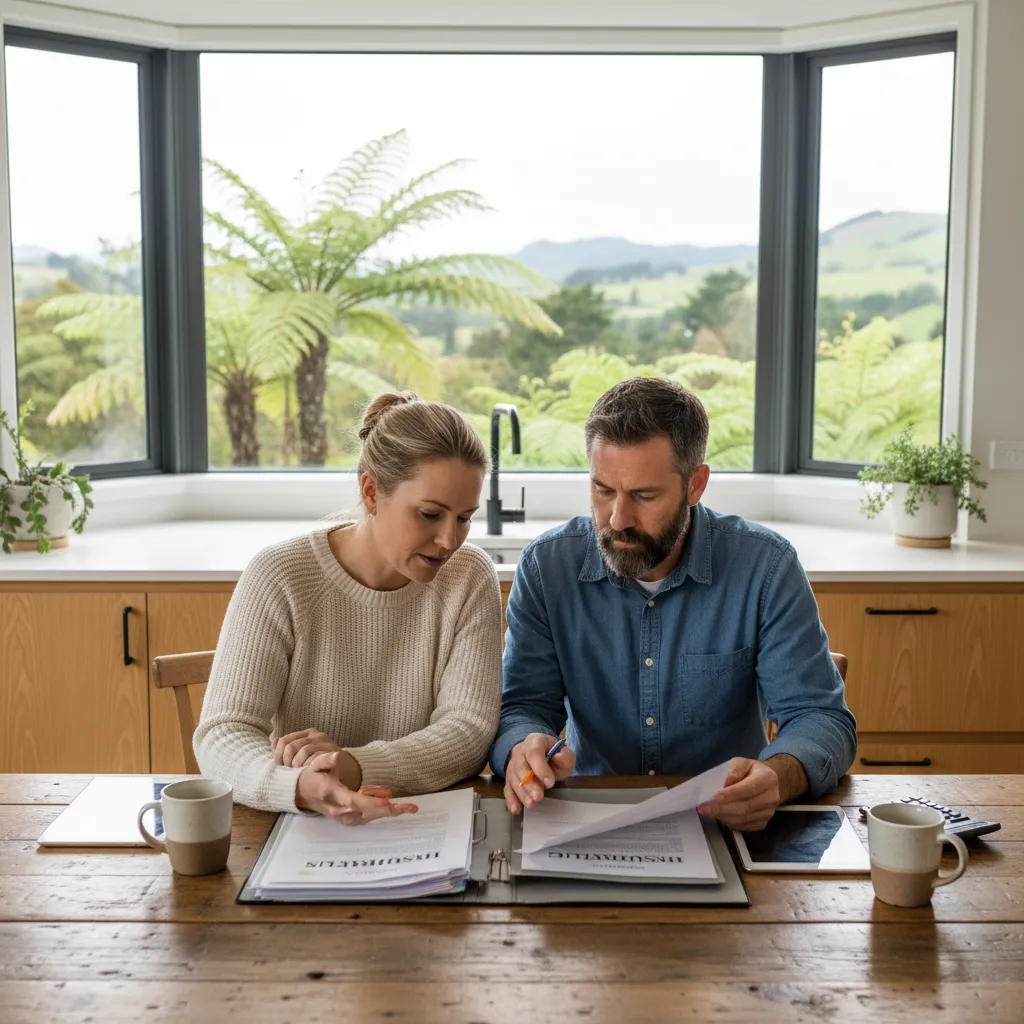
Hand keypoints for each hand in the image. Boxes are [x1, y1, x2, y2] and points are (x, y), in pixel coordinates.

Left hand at [274, 728, 341, 767]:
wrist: (345, 768)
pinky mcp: (333, 752)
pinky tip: (308, 771)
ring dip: (298, 763)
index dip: (278, 755)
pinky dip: (309, 765)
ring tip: (297, 771)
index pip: (284, 740)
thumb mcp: (303, 754)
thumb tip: (273, 742)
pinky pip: (317, 757)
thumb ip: (289, 749)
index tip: (279, 767)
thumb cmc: (320, 763)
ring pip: (304, 751)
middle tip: (288, 771)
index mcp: (306, 734)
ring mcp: (325, 742)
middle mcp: (316, 735)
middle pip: (292, 746)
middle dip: (287, 761)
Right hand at [295, 751, 417, 824]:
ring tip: (409, 808)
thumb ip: (325, 760)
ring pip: (369, 817)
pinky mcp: (348, 817)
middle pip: (366, 813)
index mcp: (332, 794)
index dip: (371, 802)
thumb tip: (336, 757)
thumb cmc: (311, 776)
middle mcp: (339, 809)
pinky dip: (381, 812)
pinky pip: (367, 816)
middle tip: (410, 808)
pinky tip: (395, 806)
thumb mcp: (315, 765)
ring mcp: (343, 816)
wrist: (300, 793)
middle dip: (388, 811)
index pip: (354, 801)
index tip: (388, 801)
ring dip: (388, 813)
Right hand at [504, 733, 575, 814]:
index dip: (540, 767)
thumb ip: (565, 757)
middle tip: (538, 797)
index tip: (549, 782)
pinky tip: (516, 809)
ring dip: (522, 793)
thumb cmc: (554, 755)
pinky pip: (507, 788)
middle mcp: (520, 752)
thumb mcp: (564, 754)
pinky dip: (511, 799)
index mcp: (534, 741)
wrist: (542, 754)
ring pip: (513, 779)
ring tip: (531, 804)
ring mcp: (513, 765)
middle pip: (521, 767)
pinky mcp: (510, 778)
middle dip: (529, 784)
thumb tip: (557, 758)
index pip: (534, 752)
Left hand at [697, 757, 781, 831]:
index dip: (731, 794)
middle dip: (722, 808)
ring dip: (723, 816)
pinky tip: (720, 816)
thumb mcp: (742, 763)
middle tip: (704, 807)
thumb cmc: (751, 771)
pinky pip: (744, 826)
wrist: (769, 783)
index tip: (715, 797)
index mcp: (767, 779)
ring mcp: (768, 812)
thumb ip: (733, 771)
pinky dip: (730, 823)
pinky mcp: (763, 823)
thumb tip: (724, 785)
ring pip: (743, 819)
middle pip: (745, 807)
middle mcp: (771, 797)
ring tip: (709, 811)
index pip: (748, 788)